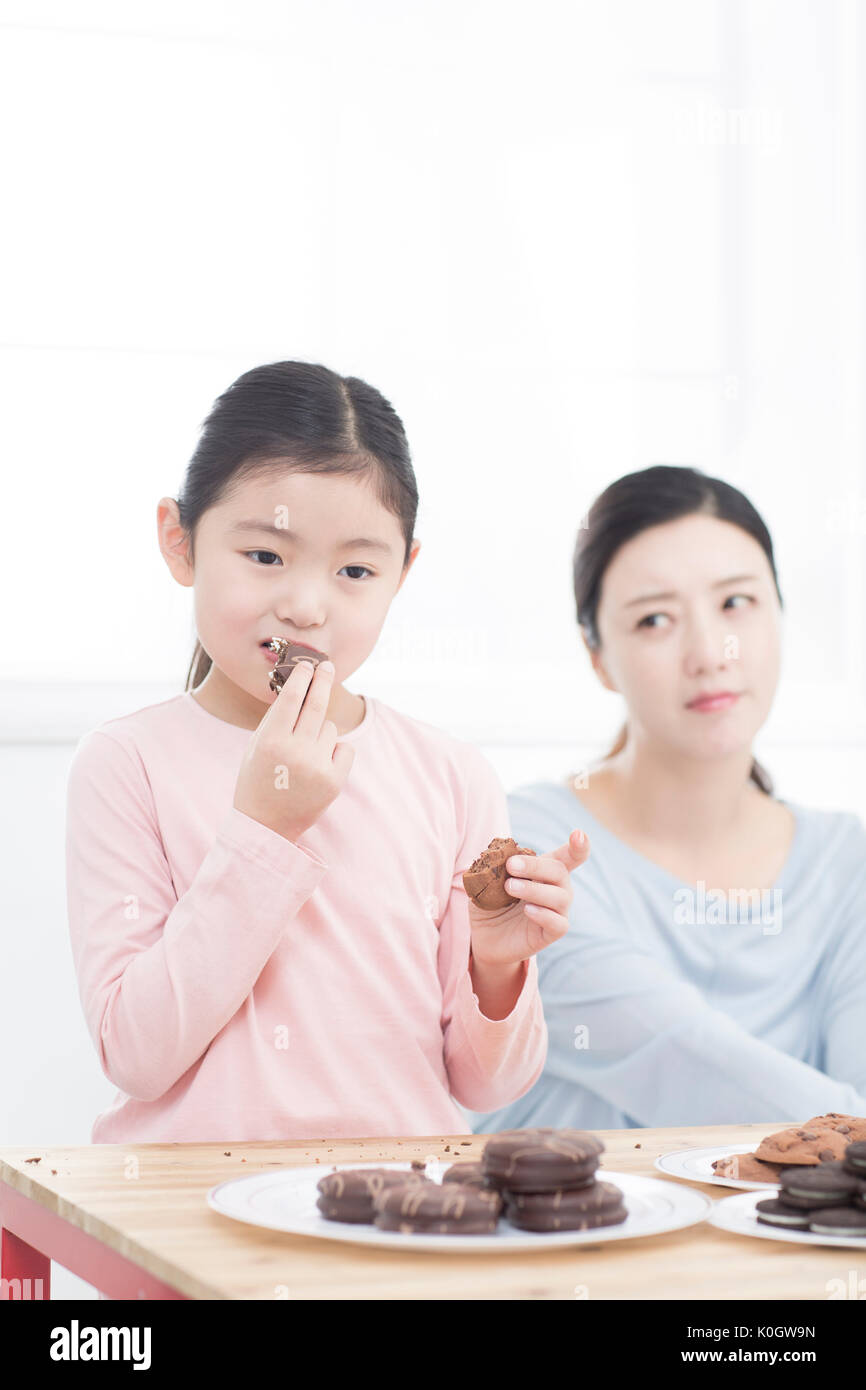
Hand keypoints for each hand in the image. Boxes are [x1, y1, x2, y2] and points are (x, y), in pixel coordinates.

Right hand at [232, 660, 354, 841]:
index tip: (308, 665)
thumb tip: (299, 686)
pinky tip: (318, 765)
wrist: (266, 826)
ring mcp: (317, 766)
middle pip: (316, 705)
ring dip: (320, 732)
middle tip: (327, 666)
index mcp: (270, 740)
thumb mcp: (256, 747)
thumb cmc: (258, 780)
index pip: (291, 698)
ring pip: (329, 728)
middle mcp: (295, 751)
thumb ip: (276, 719)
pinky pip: (344, 747)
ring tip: (304, 754)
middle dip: (322, 681)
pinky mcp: (334, 781)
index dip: (302, 677)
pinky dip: (334, 751)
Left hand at [467, 830, 588, 968]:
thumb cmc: (490, 903)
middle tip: (510, 865)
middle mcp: (557, 888)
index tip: (578, 834)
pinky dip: (544, 915)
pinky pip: (559, 923)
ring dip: (535, 889)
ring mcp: (557, 911)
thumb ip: (494, 866)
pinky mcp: (551, 933)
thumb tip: (496, 854)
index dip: (579, 845)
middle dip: (535, 865)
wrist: (485, 937)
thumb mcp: (487, 881)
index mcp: (545, 871)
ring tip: (510, 887)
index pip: (570, 856)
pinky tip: (528, 910)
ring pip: (561, 897)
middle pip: (559, 871)